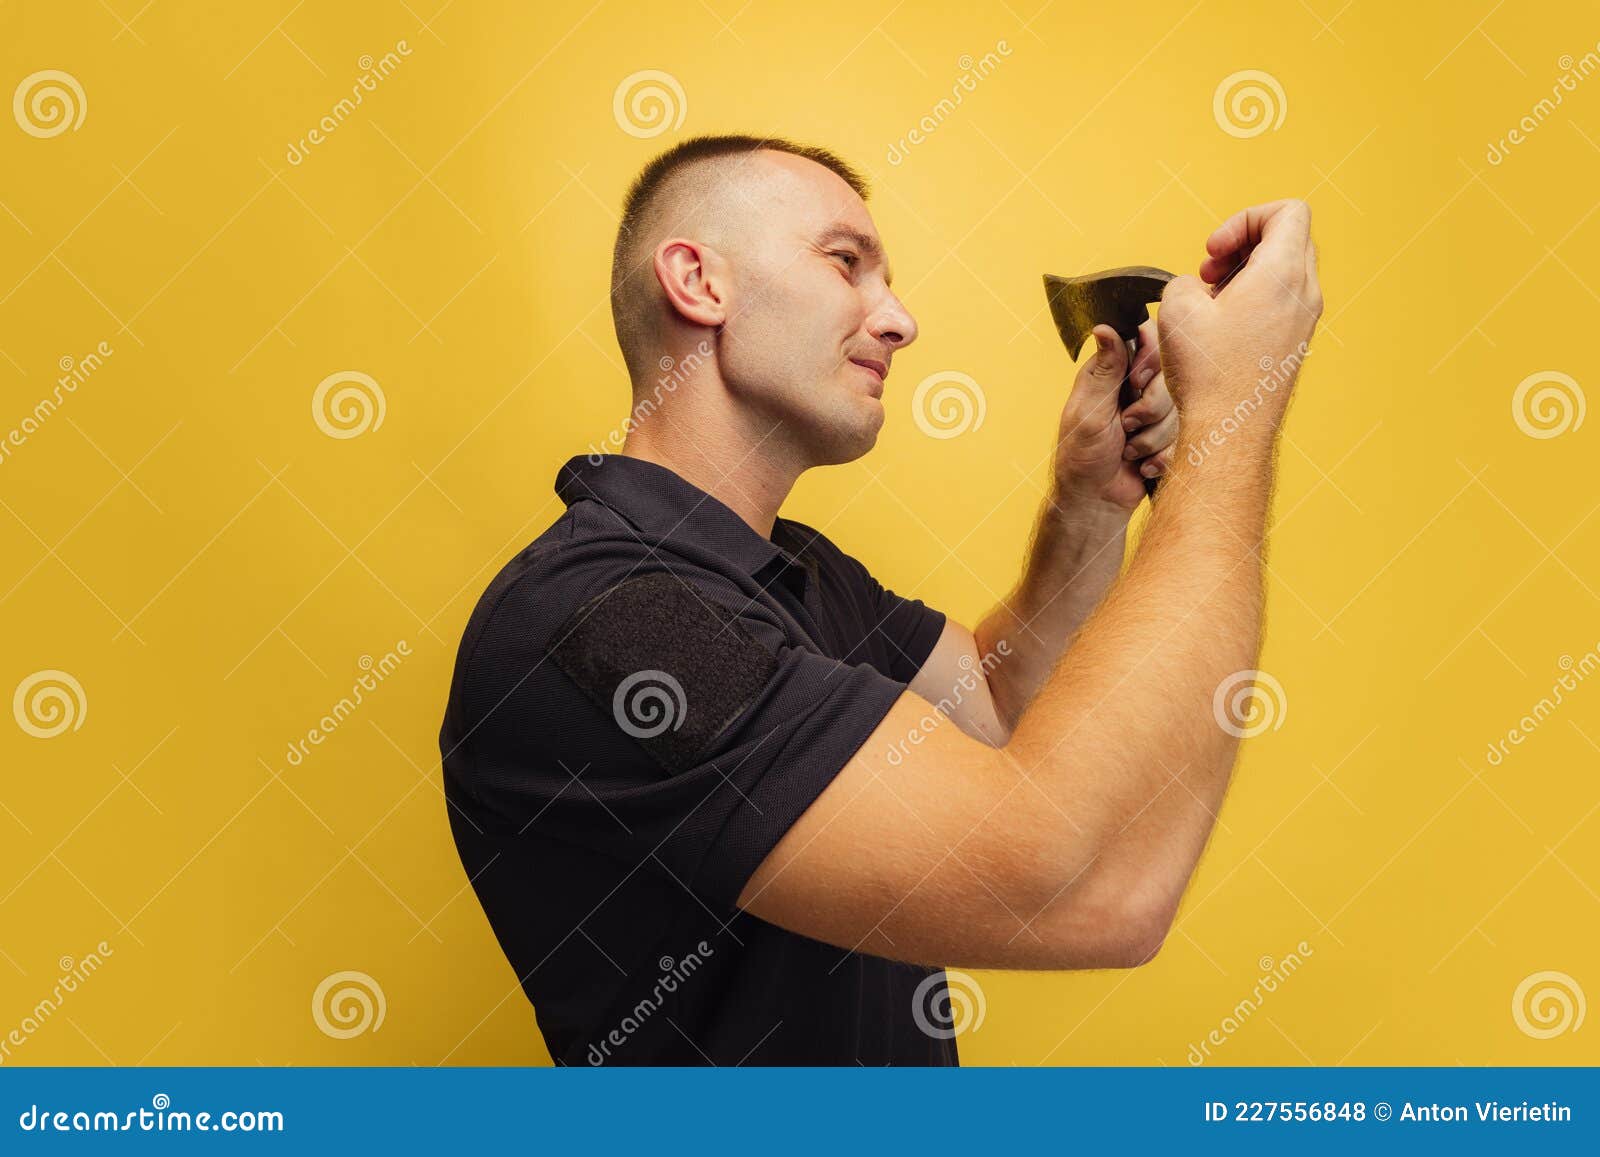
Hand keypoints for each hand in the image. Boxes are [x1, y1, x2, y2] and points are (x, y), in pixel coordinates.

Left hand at [1053, 318, 1178, 512]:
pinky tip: (1142, 465)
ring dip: (1153, 437)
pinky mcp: (1168, 435)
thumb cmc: (1081, 457)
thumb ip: (1104, 370)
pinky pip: (1185, 435)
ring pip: (1180, 408)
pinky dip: (1162, 455)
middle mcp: (1135, 386)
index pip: (1147, 338)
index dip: (1150, 359)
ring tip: (1128, 451)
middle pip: (1170, 375)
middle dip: (1151, 408)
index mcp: (1112, 371)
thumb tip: (1103, 326)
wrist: (1096, 502)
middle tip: (1126, 425)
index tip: (1136, 383)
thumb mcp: (1089, 411)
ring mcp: (1154, 411)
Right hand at [1158, 199, 1322, 434]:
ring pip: (1286, 271)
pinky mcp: (1295, 344)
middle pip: (1289, 238)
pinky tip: (1221, 325)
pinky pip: (1282, 302)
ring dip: (1247, 273)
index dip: (1245, 219)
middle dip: (1245, 243)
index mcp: (1283, 273)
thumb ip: (1186, 280)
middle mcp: (1304, 294)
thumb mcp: (1177, 307)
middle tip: (1211, 270)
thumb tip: (1197, 291)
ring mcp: (1305, 321)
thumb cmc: (1209, 373)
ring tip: (1211, 299)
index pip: (1289, 212)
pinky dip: (1254, 299)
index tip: (1214, 250)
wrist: (1230, 429)